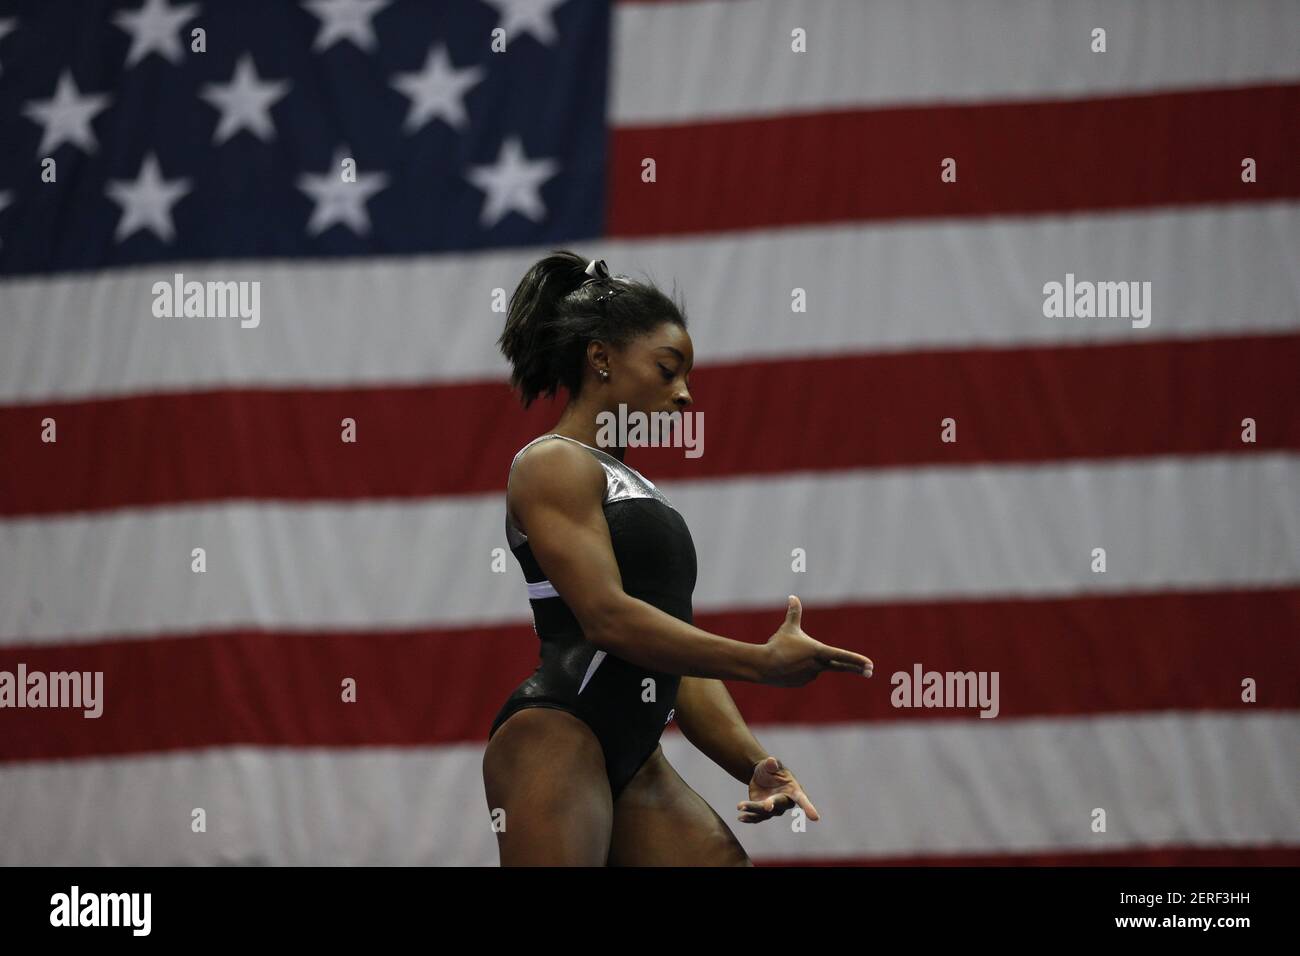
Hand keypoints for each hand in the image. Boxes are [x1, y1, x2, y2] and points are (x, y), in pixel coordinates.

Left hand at [737, 756, 818, 823]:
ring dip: (753, 809)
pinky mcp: (763, 812)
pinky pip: (756, 818)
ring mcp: (774, 809)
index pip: (802, 799)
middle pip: (779, 805)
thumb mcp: (770, 764)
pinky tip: (740, 817)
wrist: (761, 775)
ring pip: (764, 812)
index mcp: (793, 789)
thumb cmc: (770, 768)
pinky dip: (748, 818)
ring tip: (740, 805)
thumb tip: (771, 761)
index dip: (808, 808)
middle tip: (766, 805)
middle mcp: (785, 802)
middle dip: (772, 805)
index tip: (816, 818)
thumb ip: (771, 763)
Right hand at [758, 595, 872, 686]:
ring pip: (814, 666)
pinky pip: (805, 673)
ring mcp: (811, 675)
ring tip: (788, 658)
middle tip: (871, 672)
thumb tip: (793, 597)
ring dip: (805, 661)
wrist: (764, 666)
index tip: (870, 664)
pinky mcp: (803, 682)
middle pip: (840, 666)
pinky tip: (786, 666)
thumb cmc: (778, 644)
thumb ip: (794, 613)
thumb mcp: (788, 628)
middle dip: (856, 668)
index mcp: (818, 651)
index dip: (857, 660)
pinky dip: (799, 669)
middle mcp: (818, 665)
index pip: (842, 656)